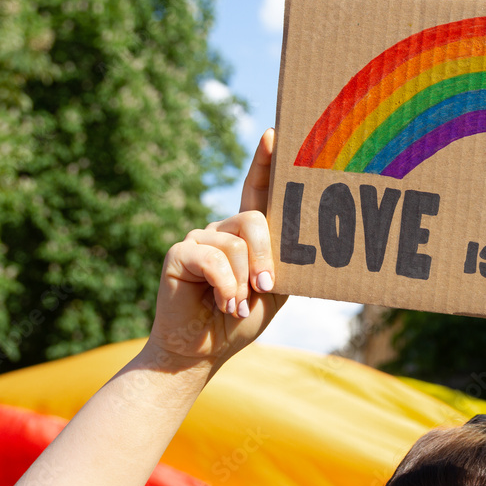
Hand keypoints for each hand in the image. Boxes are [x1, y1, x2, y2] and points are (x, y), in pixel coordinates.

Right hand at [145, 129, 287, 372]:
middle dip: (266, 255)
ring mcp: (199, 237)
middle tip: (266, 287)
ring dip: (243, 282)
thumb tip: (305, 240)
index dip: (265, 162)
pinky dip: (225, 286)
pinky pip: (214, 259)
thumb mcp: (274, 290)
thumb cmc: (239, 321)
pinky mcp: (179, 252)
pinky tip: (222, 303)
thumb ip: (284, 262)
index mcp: (246, 234)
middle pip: (254, 219)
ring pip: (237, 242)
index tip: (275, 134)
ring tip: (235, 306)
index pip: (258, 190)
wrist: (202, 351)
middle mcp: (222, 229)